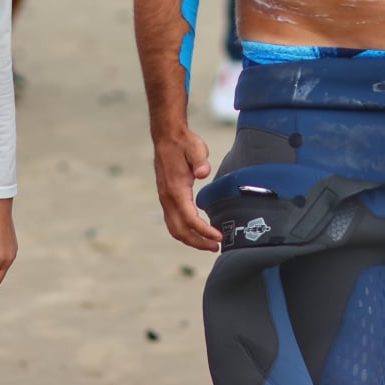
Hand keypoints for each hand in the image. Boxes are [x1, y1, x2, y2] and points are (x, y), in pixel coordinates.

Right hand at [151, 123, 221, 251]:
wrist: (167, 137)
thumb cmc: (184, 143)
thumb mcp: (196, 148)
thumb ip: (200, 161)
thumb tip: (203, 173)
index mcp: (175, 190)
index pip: (190, 219)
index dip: (204, 231)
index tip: (219, 236)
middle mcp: (167, 198)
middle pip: (180, 231)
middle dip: (198, 242)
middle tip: (216, 246)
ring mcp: (165, 199)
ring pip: (174, 229)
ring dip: (191, 240)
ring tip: (209, 244)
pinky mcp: (167, 198)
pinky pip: (173, 222)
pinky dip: (185, 232)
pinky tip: (197, 232)